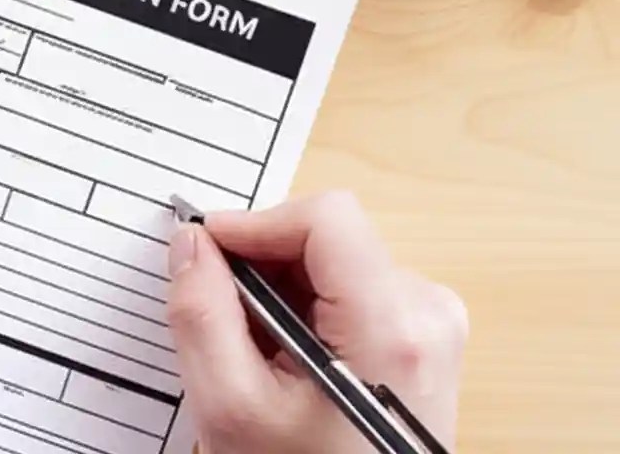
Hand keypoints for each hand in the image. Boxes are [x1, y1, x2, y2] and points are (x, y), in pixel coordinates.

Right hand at [167, 192, 467, 453]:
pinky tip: (286, 361)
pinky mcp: (422, 337)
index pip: (324, 218)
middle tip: (224, 321)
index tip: (207, 249)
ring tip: (257, 354)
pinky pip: (350, 290)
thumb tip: (192, 243)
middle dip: (262, 267)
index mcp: (391, 327)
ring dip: (280, 292)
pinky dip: (305, 310)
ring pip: (333, 263)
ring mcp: (431, 325)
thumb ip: (202, 313)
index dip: (256, 224)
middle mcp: (426, 313)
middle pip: (327, 239)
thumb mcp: (231, 406)